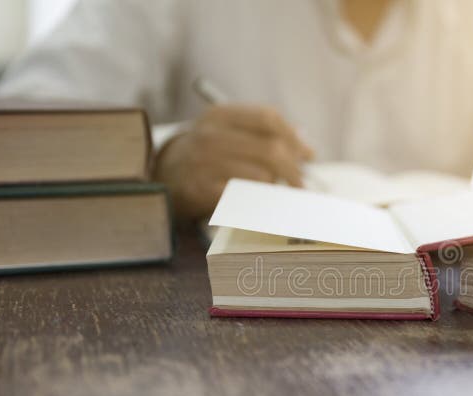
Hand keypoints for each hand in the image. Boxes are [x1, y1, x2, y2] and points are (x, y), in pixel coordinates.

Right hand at [153, 105, 313, 220]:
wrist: (164, 178)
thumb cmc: (208, 155)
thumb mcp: (228, 134)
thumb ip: (264, 136)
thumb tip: (307, 149)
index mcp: (220, 115)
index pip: (268, 118)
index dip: (293, 138)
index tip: (308, 155)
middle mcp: (210, 135)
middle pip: (271, 150)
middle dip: (294, 170)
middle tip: (301, 185)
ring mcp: (203, 163)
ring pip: (262, 176)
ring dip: (275, 188)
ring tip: (273, 193)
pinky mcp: (201, 190)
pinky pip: (245, 198)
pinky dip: (258, 202)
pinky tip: (259, 204)